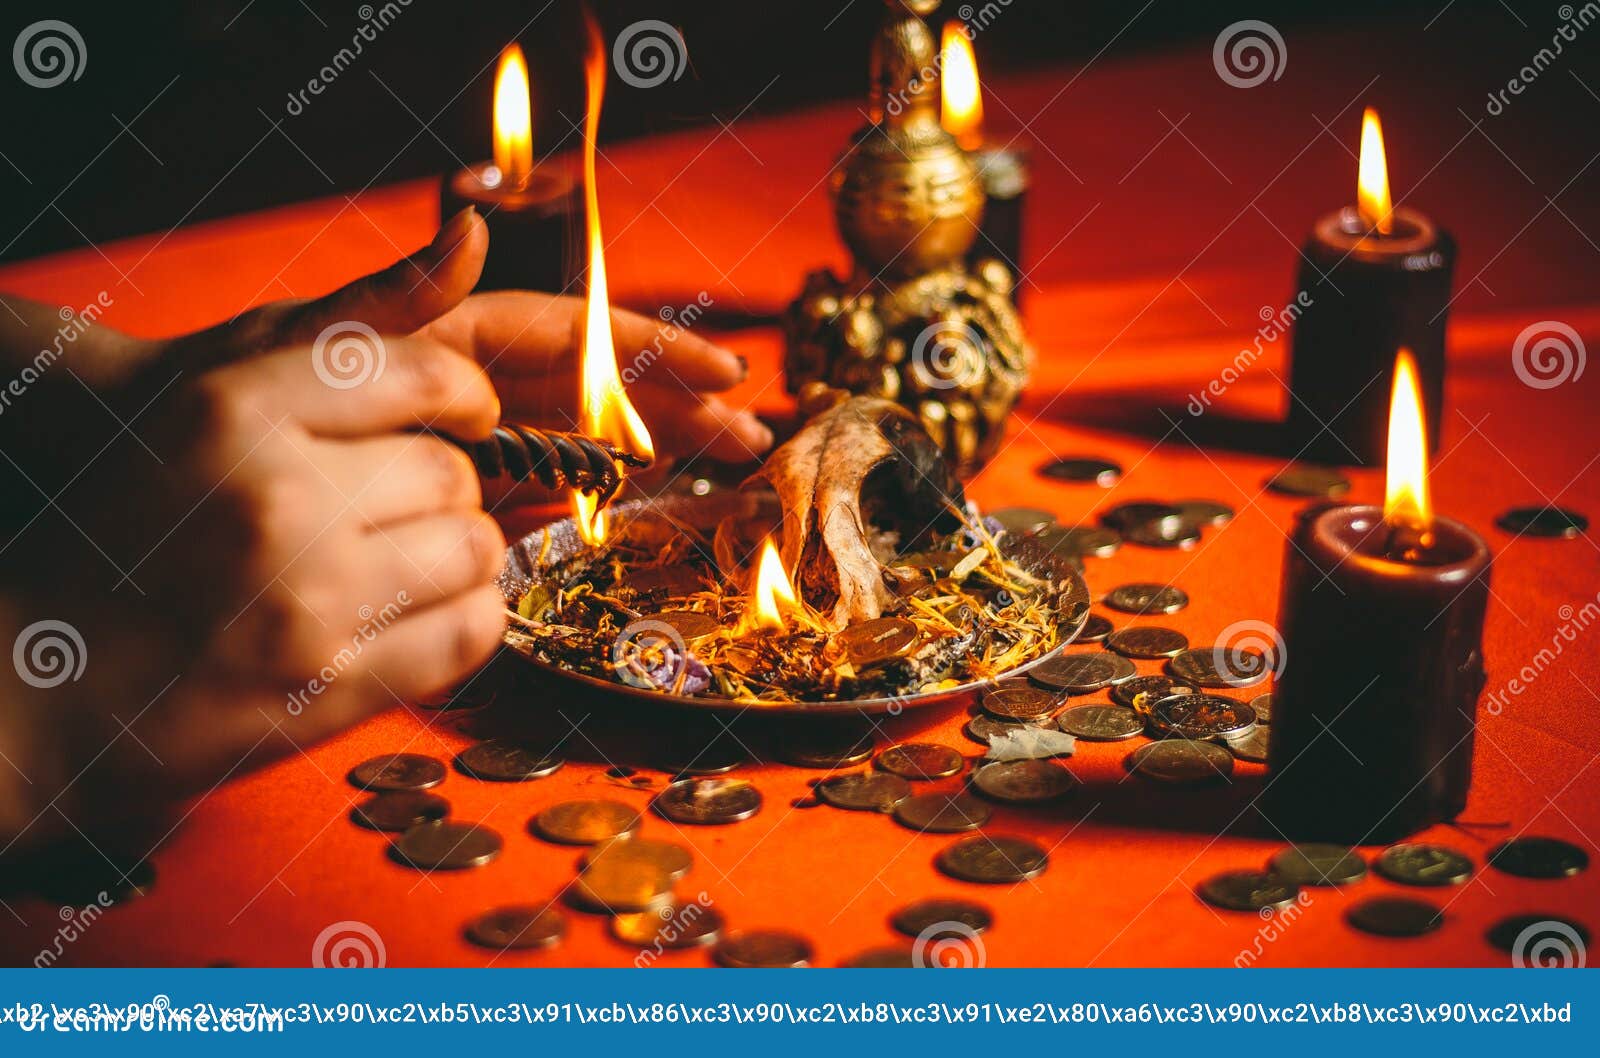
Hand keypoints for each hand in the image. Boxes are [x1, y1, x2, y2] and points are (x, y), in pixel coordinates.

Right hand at [1, 330, 505, 848]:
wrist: (31, 668)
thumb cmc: (126, 507)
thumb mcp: (213, 381)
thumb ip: (354, 318)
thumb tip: (473, 235)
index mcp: (233, 409)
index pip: (427, 378)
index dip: (466, 399)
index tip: (462, 417)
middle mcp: (270, 501)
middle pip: (453, 473)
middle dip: (446, 486)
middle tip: (404, 504)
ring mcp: (299, 604)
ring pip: (473, 552)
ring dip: (460, 555)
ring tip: (407, 560)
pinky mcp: (322, 690)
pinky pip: (466, 637)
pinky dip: (466, 620)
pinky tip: (421, 614)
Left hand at [157, 207, 773, 465]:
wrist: (167, 454)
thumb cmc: (234, 385)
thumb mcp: (315, 338)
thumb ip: (397, 291)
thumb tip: (471, 222)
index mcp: (450, 332)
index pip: (576, 335)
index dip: (654, 353)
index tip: (727, 373)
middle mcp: (468, 378)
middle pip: (597, 385)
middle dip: (678, 406)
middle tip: (753, 438)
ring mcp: (463, 432)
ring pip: (580, 432)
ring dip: (654, 445)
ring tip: (725, 463)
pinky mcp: (448, 482)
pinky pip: (537, 479)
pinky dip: (593, 486)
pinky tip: (640, 500)